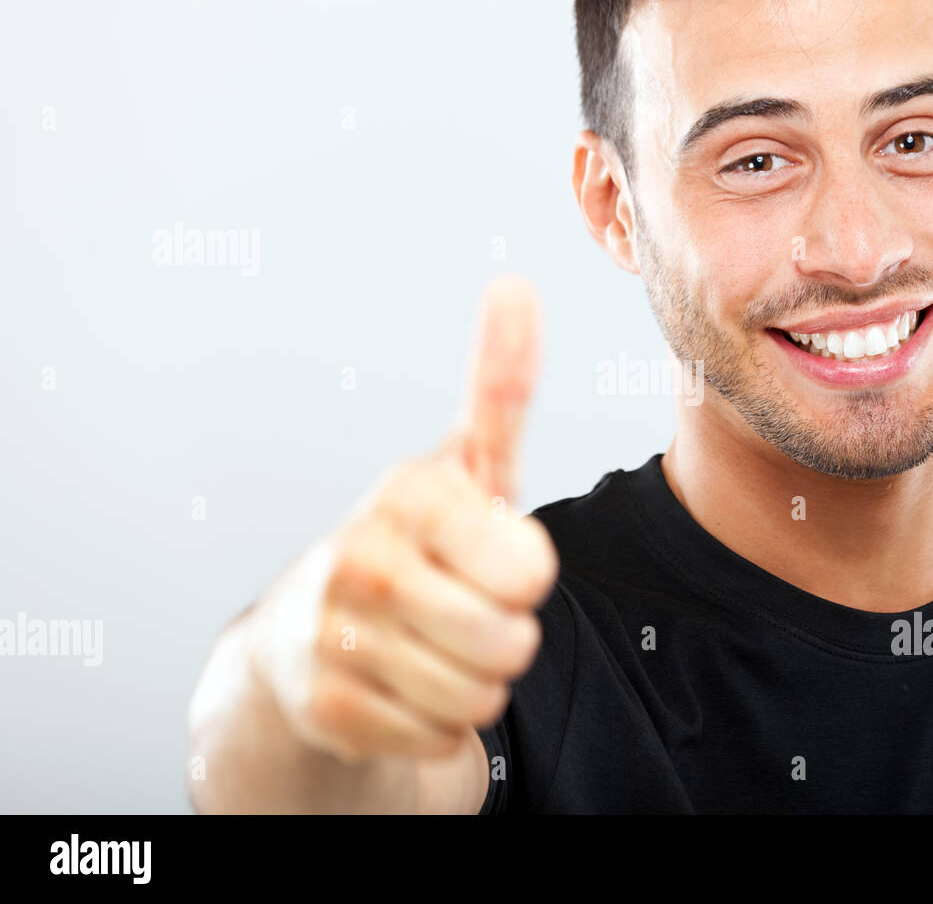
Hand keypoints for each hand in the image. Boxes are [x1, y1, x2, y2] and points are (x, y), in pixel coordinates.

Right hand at [248, 276, 557, 764]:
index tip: (485, 554)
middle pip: (512, 642)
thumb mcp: (464, 466)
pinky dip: (436, 725)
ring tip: (431, 645)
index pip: (531, 570)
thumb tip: (517, 285)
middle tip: (463, 609)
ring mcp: (335, 637)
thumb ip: (499, 387)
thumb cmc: (416, 545)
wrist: (309, 637)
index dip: (525, 574)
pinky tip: (401, 686)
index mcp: (411, 495)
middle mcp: (362, 559)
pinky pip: (441, 739)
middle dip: (506, 636)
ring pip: (480, 697)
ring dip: (474, 682)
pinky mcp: (325, 709)